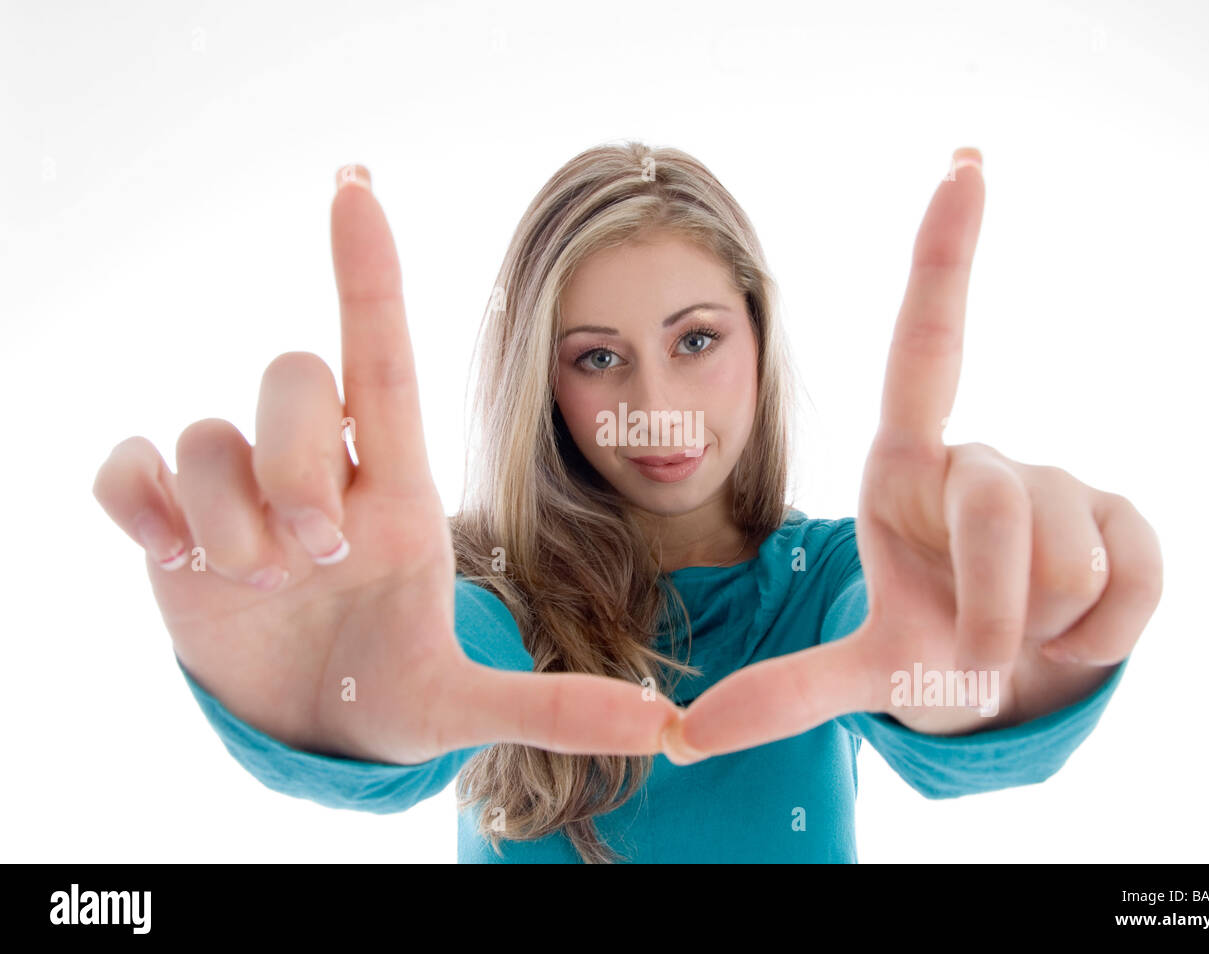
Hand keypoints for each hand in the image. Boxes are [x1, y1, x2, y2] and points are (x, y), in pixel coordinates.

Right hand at [94, 165, 680, 764]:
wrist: (310, 730)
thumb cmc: (391, 688)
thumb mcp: (465, 703)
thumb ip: (555, 707)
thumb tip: (662, 729)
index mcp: (395, 487)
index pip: (381, 352)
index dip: (368, 270)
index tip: (357, 183)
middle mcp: (317, 471)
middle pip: (291, 380)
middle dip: (298, 468)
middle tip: (320, 559)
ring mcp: (237, 493)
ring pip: (208, 435)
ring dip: (231, 521)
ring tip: (264, 586)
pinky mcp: (168, 520)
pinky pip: (130, 466)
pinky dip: (140, 503)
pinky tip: (173, 554)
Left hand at [662, 149, 1162, 763]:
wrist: (1015, 678)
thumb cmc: (931, 641)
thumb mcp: (858, 665)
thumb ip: (778, 695)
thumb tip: (679, 738)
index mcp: (904, 471)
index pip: (924, 347)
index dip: (942, 256)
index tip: (965, 162)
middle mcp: (979, 461)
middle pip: (997, 508)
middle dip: (990, 613)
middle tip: (978, 650)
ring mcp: (1060, 485)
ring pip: (1066, 554)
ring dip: (1040, 628)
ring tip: (1021, 631)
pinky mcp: (1131, 521)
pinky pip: (1133, 582)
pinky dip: (1101, 639)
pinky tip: (1078, 633)